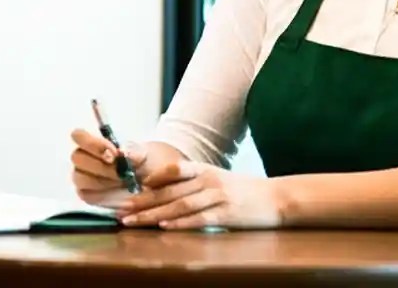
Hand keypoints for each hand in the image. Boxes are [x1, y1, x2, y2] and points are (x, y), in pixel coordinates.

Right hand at [69, 129, 181, 208]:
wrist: (146, 177)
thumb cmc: (140, 161)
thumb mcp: (141, 154)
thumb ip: (132, 151)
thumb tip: (121, 152)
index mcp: (92, 143)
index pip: (78, 135)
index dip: (92, 143)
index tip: (113, 152)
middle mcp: (82, 158)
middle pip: (77, 157)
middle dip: (101, 166)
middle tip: (121, 172)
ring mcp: (81, 176)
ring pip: (80, 178)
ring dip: (103, 181)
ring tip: (122, 182)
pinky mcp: (86, 194)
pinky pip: (87, 195)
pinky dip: (104, 195)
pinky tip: (119, 192)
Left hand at [117, 161, 282, 229]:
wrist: (277, 198)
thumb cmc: (243, 191)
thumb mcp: (217, 179)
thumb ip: (192, 183)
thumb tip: (161, 192)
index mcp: (203, 170)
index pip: (171, 171)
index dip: (148, 181)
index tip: (127, 192)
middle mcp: (207, 180)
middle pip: (168, 191)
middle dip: (141, 202)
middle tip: (120, 210)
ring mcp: (217, 196)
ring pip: (178, 205)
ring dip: (153, 214)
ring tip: (134, 221)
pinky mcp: (226, 213)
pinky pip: (198, 219)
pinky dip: (179, 223)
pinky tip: (164, 227)